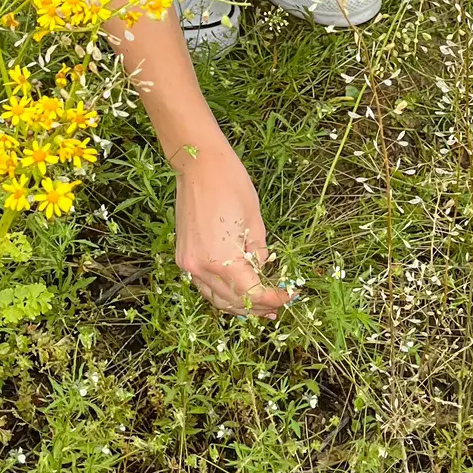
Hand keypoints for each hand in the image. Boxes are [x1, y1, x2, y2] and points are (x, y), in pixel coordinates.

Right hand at [173, 137, 288, 316]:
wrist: (200, 166)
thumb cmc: (232, 186)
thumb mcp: (256, 223)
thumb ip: (259, 254)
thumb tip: (261, 272)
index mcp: (223, 260)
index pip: (253, 293)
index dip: (274, 298)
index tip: (290, 296)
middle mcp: (201, 268)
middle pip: (234, 301)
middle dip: (258, 306)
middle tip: (278, 305)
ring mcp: (188, 264)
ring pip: (216, 298)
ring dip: (239, 305)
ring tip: (260, 307)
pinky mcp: (183, 257)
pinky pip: (204, 285)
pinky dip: (222, 292)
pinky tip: (236, 292)